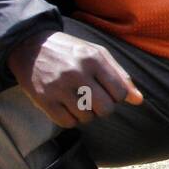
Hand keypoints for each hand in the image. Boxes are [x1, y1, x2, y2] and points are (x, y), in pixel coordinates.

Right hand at [7, 30, 142, 128]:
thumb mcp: (97, 54)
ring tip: (77, 100)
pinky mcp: (43, 99)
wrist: (30, 45)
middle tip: (93, 99)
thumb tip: (139, 100)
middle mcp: (77, 72)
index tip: (107, 91)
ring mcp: (59, 87)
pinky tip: (66, 107)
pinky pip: (67, 123)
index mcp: (94, 58)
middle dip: (103, 108)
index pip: (120, 92)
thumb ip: (120, 76)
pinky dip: (70, 119)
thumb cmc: (70, 51)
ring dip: (86, 114)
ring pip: (87, 118)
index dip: (117, 97)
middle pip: (106, 109)